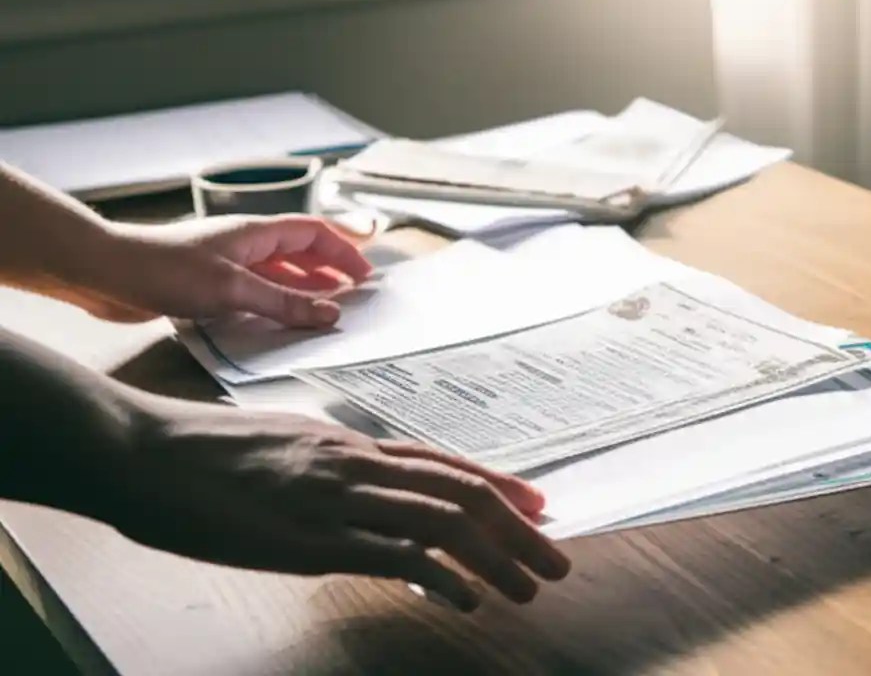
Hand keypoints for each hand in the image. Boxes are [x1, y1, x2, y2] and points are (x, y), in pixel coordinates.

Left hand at [66, 214, 373, 326]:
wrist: (105, 273)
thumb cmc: (165, 269)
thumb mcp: (233, 289)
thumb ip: (284, 303)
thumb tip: (330, 313)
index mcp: (255, 232)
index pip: (313, 233)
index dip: (343, 251)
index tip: (365, 276)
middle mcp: (244, 245)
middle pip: (298, 252)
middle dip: (328, 271)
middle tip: (352, 296)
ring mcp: (225, 264)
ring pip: (277, 274)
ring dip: (302, 290)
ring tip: (324, 311)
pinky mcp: (206, 286)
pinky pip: (253, 293)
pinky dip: (273, 305)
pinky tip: (278, 323)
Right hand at [100, 394, 569, 610]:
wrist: (142, 451)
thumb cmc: (202, 452)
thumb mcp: (283, 443)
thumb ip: (330, 462)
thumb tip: (362, 480)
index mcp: (350, 443)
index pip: (444, 462)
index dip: (499, 484)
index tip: (538, 506)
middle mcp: (357, 465)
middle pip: (461, 492)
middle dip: (518, 528)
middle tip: (556, 557)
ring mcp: (339, 500)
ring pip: (444, 520)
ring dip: (497, 556)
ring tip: (530, 586)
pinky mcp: (313, 539)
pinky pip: (397, 553)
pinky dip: (444, 575)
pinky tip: (468, 598)